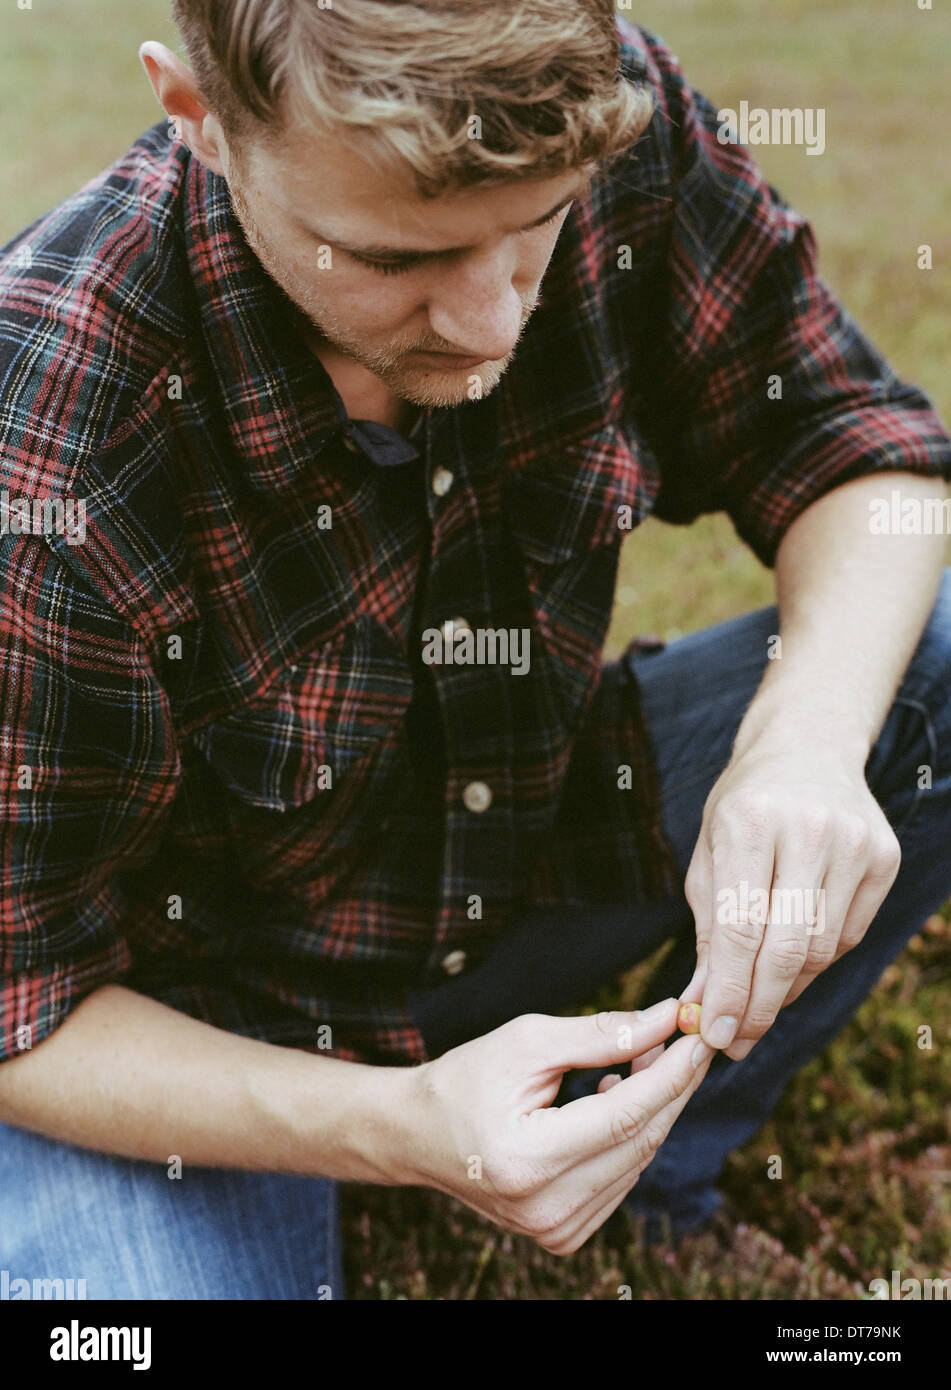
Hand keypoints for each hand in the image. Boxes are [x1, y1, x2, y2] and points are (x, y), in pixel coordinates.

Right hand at [403, 1000, 712, 1254]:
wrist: (418, 1134)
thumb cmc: (466, 1079)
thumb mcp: (527, 1042)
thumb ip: (600, 1035)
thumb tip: (665, 1020)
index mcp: (528, 1159)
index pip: (624, 1116)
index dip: (670, 1073)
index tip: (698, 1034)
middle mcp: (544, 1207)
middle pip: (639, 1141)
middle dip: (672, 1085)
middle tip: (685, 1037)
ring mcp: (554, 1229)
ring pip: (638, 1160)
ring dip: (653, 1106)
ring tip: (641, 1056)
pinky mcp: (562, 1234)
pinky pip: (621, 1178)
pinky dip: (631, 1136)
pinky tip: (614, 1097)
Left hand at [680, 737, 900, 1059]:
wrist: (806, 748)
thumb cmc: (743, 806)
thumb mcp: (708, 853)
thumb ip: (707, 929)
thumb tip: (705, 1005)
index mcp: (749, 821)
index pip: (739, 928)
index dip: (728, 990)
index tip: (715, 1034)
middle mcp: (808, 830)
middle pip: (786, 948)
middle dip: (759, 1005)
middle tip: (737, 1040)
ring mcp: (854, 843)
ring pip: (822, 948)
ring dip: (787, 988)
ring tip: (759, 1002)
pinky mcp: (885, 857)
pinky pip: (849, 934)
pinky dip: (817, 960)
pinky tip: (792, 963)